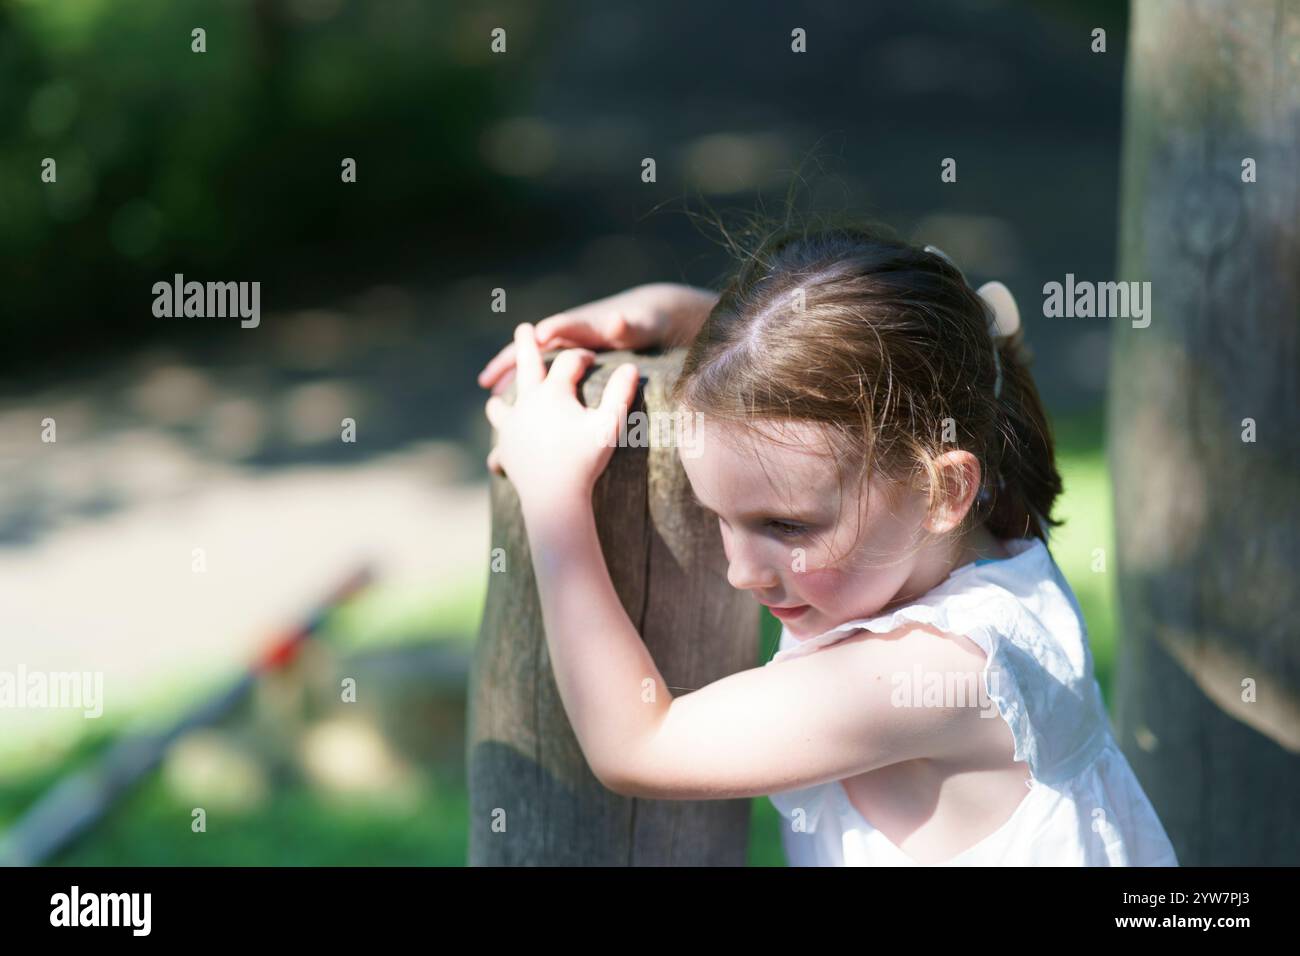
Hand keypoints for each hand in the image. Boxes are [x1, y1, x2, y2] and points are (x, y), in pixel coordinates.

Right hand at [476, 283, 711, 394]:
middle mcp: (569, 336)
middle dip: (511, 361)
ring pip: (533, 364)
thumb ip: (629, 326)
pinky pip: (543, 374)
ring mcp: (566, 349)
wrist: (647, 315)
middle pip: (534, 350)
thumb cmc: (645, 324)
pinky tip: (516, 406)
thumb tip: (618, 321)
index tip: (540, 335)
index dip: (554, 332)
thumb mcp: (641, 325)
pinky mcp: (569, 363)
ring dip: (511, 377)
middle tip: (487, 379)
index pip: (566, 328)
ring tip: (491, 395)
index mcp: (585, 327)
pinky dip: (527, 387)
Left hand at [484, 323, 639, 506]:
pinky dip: (501, 439)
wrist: (554, 497)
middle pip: (525, 366)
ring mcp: (511, 425)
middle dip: (526, 345)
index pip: (568, 362)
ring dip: (501, 398)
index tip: (591, 360)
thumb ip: (621, 394)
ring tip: (496, 396)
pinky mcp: (505, 448)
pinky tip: (503, 445)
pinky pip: (499, 440)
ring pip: (500, 405)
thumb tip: (631, 367)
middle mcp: (527, 402)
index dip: (583, 357)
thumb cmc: (585, 460)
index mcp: (553, 391)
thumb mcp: (609, 425)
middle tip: (524, 329)